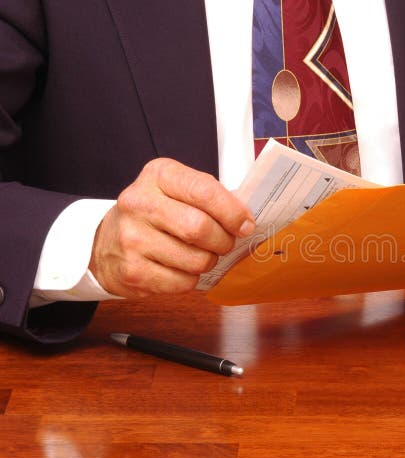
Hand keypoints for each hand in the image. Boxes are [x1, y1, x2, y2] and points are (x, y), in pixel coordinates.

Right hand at [89, 158, 254, 297]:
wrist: (106, 243)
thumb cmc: (155, 215)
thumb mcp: (177, 190)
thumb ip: (209, 197)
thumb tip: (246, 220)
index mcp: (158, 175)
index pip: (205, 190)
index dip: (233, 212)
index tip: (245, 224)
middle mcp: (139, 203)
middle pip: (200, 227)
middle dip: (223, 240)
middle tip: (225, 243)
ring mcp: (132, 238)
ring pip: (195, 259)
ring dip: (208, 261)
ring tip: (200, 255)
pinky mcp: (132, 271)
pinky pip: (182, 282)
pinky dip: (191, 279)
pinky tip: (181, 268)